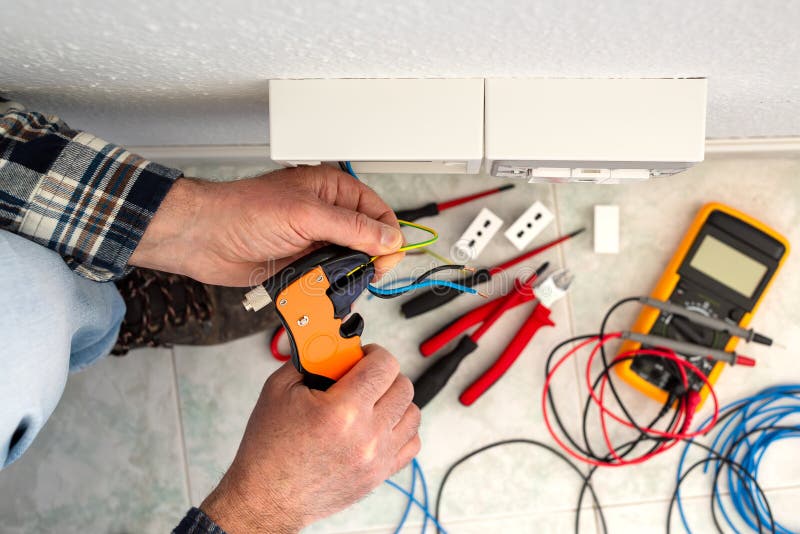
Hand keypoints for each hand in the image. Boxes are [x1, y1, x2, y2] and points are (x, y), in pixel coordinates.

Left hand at [130, 166, 404, 285]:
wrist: (204, 238)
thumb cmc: (241, 212)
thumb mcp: (305, 215)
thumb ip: (351, 227)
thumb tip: (388, 238)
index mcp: (332, 190)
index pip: (378, 213)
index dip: (387, 237)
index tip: (385, 260)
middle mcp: (327, 214)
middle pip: (369, 241)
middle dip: (369, 259)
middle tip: (365, 274)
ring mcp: (315, 240)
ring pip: (350, 263)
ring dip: (346, 275)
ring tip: (335, 279)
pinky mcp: (302, 264)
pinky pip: (328, 279)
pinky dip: (327, 287)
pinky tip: (319, 288)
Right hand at [200, 345, 420, 532]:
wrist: (266, 497)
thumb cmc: (269, 450)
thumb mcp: (278, 390)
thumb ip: (308, 359)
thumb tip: (327, 341)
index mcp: (342, 411)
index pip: (384, 364)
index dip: (374, 352)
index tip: (362, 355)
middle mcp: (366, 435)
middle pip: (403, 386)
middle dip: (383, 374)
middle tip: (363, 376)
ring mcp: (377, 457)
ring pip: (413, 413)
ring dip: (395, 400)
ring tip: (372, 400)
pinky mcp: (379, 474)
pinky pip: (412, 443)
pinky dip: (401, 429)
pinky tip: (380, 425)